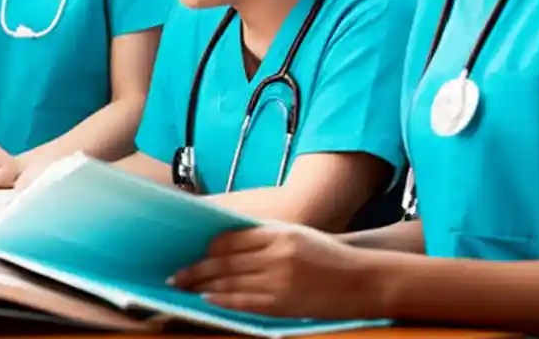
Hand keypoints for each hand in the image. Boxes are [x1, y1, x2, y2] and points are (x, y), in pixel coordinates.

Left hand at [170, 225, 381, 317]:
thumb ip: (262, 237)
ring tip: (184, 287)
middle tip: (174, 275)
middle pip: (223, 262)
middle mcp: (276, 256)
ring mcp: (279, 281)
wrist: (364, 281)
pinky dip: (222, 300)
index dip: (205, 248)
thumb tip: (224, 241)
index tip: (188, 251)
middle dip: (195, 269)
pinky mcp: (283, 304)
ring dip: (202, 285)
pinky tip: (207, 298)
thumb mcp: (296, 235)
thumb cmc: (327, 255)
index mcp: (278, 234)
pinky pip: (243, 302)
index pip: (228, 239)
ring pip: (229, 282)